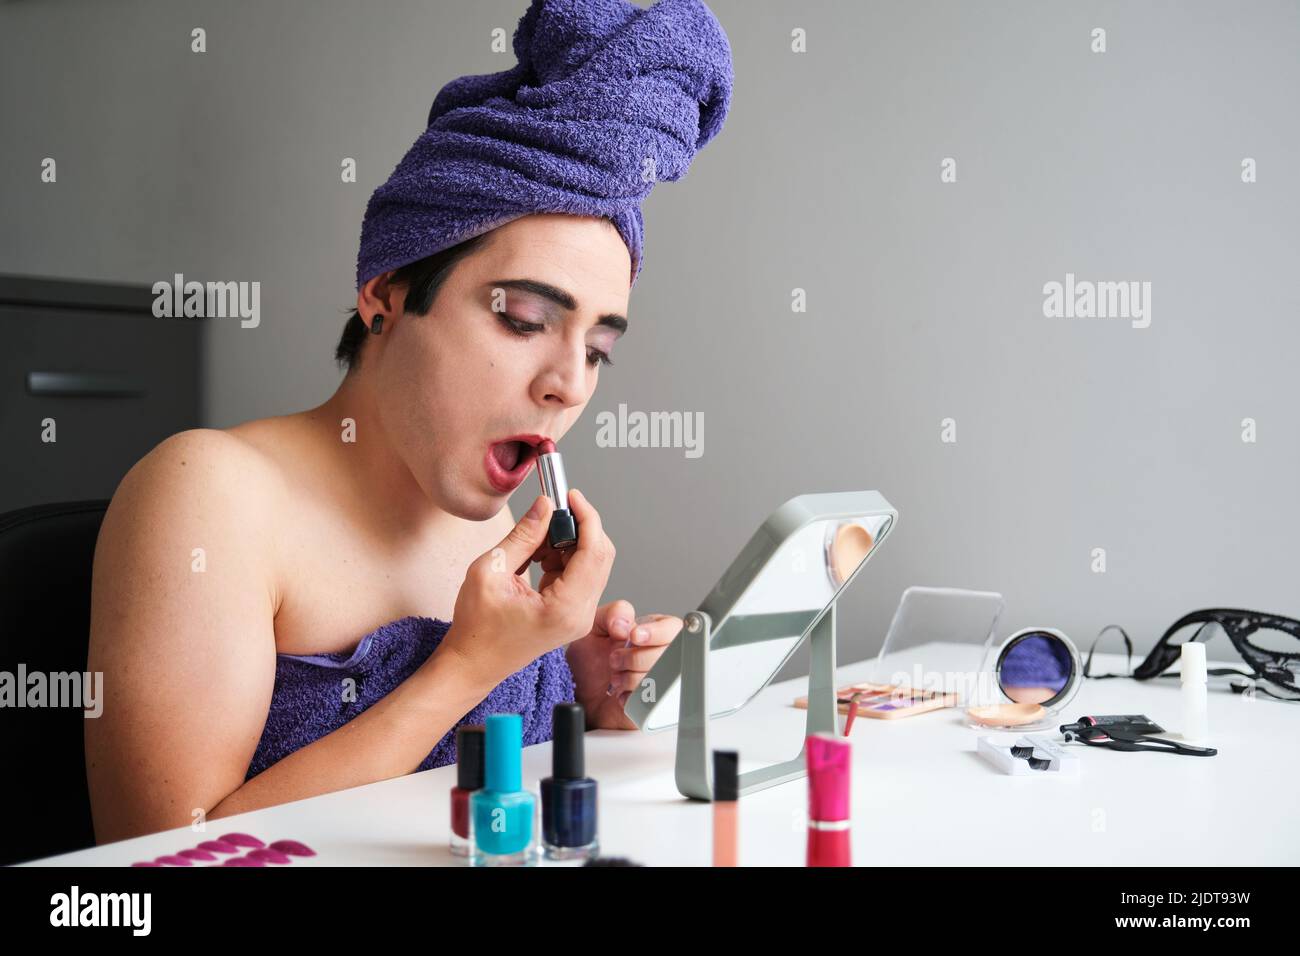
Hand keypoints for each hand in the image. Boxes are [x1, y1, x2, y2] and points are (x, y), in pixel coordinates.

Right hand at [439, 489, 615, 690]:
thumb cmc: (476, 628)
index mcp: (565, 609)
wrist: (473, 663)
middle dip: (577, 528)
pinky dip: (562, 558)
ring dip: (567, 543)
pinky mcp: (572, 614)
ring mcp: (580, 617)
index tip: (570, 495)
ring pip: (590, 563)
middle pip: (599, 556)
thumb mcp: (491, 571)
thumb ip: (523, 536)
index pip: (594, 552)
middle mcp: (581, 615)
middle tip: (548, 513)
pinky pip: (579, 575)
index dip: (586, 517)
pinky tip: (536, 557)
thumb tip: (544, 505)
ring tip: (532, 543)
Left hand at [566, 601, 681, 730]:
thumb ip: (611, 614)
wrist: (582, 694)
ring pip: (662, 679)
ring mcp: (661, 681)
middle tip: (614, 660)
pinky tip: (621, 693)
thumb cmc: (591, 661)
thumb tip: (626, 624)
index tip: (634, 636)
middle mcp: (662, 655)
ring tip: (615, 678)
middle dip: (635, 658)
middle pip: (669, 655)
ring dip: (631, 679)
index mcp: (653, 631)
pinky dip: (631, 697)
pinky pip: (653, 702)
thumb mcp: (594, 628)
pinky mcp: (655, 704)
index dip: (656, 632)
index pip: (672, 627)